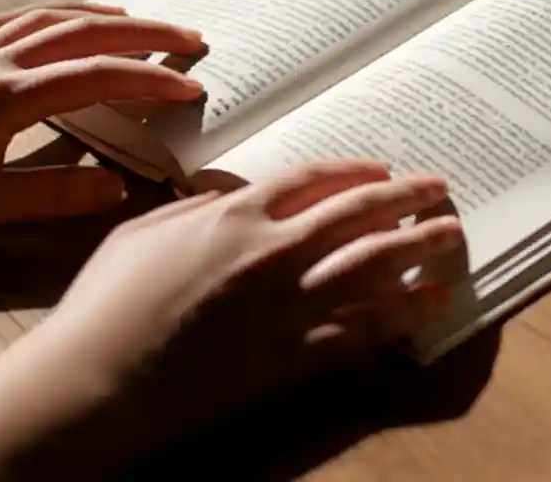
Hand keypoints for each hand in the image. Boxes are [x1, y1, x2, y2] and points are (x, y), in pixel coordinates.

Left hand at [0, 3, 203, 229]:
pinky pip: (15, 19)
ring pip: (52, 18)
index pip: (98, 78)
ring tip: (144, 22)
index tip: (194, 89)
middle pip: (86, 33)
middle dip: (147, 33)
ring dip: (105, 15)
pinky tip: (65, 16)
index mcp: (8, 98)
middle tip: (193, 37)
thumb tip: (117, 186)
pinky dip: (53, 11)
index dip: (152, 81)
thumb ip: (52, 194)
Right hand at [0, 160, 461, 479]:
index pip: (312, 181)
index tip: (383, 169)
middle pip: (356, 216)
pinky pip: (357, 333)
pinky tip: (426, 307)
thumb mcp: (143, 233)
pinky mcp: (288, 359)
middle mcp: (270, 254)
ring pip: (371, 270)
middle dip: (406, 199)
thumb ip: (195, 209)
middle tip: (441, 190)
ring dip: (417, 250)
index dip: (354, 172)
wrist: (99, 380)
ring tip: (451, 238)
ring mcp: (283, 308)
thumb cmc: (106, 304)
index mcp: (234, 216)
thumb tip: (230, 197)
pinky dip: (397, 317)